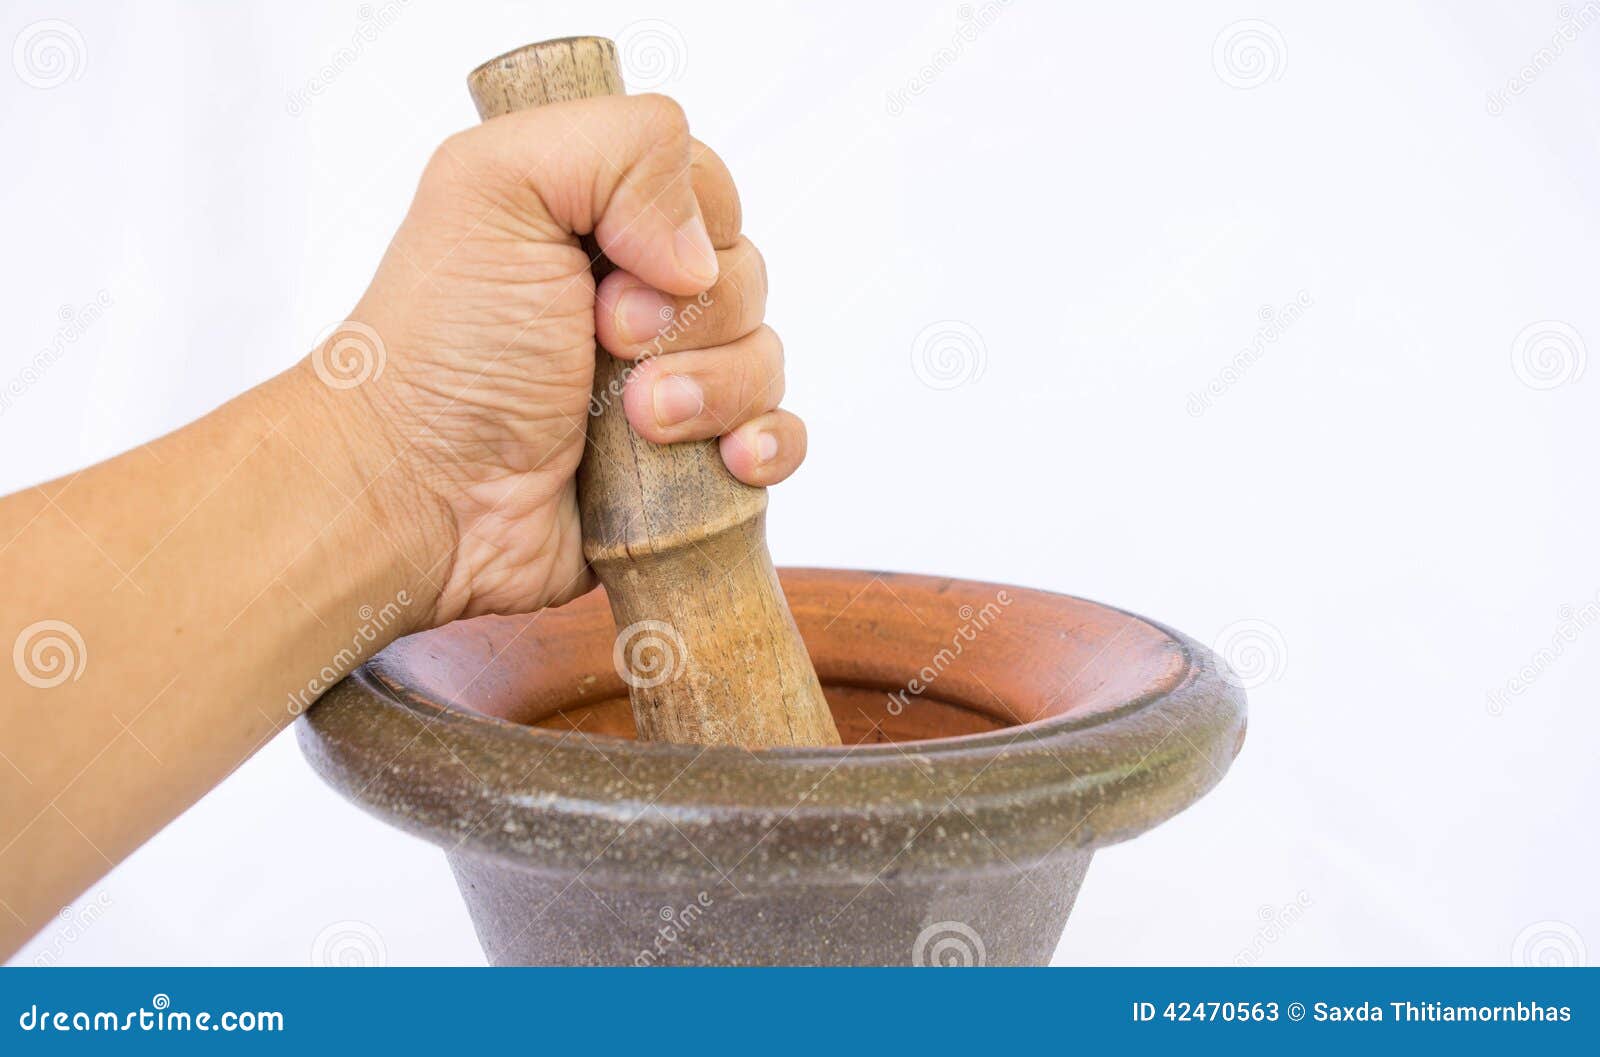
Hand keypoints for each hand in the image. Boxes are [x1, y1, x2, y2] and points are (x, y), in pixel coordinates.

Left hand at [320, 95, 806, 622]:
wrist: (422, 495)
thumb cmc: (440, 348)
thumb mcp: (494, 186)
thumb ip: (619, 145)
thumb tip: (700, 253)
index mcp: (596, 222)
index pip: (709, 192)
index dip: (683, 231)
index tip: (611, 275)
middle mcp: (637, 298)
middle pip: (746, 277)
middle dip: (694, 320)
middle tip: (608, 347)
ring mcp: (669, 385)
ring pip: (767, 361)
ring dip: (718, 390)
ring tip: (641, 423)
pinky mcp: (688, 465)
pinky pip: (780, 441)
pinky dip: (769, 446)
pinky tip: (730, 460)